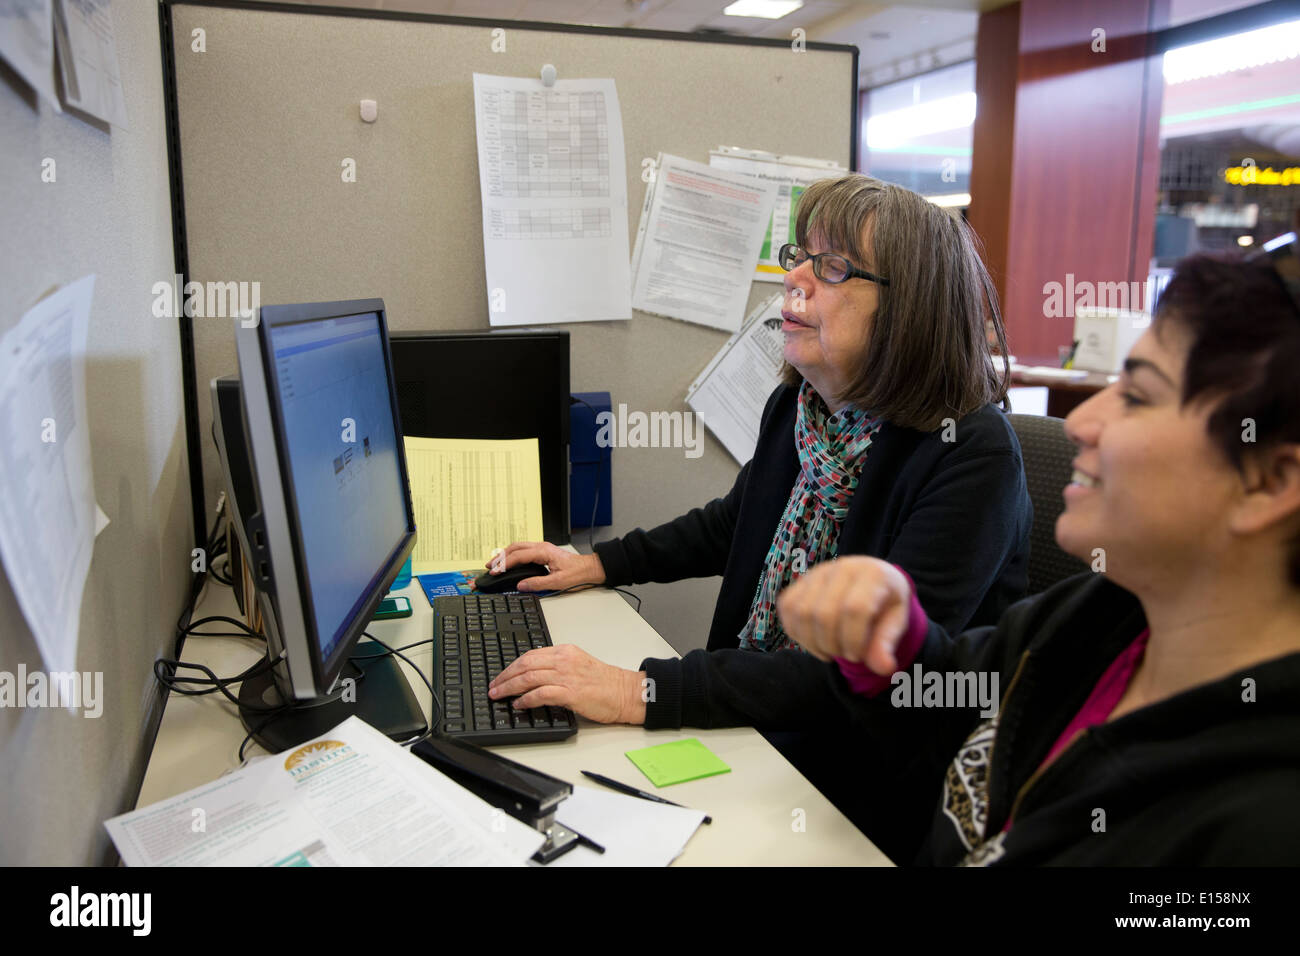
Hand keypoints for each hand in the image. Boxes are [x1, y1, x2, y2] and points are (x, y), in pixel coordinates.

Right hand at [487, 541, 604, 592]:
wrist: (590, 568)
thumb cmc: (578, 573)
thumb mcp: (558, 582)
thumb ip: (537, 584)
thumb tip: (521, 585)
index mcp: (543, 552)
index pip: (518, 556)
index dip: (504, 564)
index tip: (495, 571)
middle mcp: (541, 547)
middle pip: (515, 547)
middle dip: (500, 556)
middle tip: (489, 566)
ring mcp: (542, 548)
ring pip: (518, 547)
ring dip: (506, 554)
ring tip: (495, 564)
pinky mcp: (544, 552)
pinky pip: (524, 550)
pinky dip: (513, 555)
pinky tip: (509, 562)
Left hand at [488, 645, 646, 723]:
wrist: (625, 692)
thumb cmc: (605, 683)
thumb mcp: (579, 665)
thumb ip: (558, 667)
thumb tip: (533, 679)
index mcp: (565, 651)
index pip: (531, 655)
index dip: (512, 666)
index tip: (502, 676)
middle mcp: (564, 660)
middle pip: (525, 664)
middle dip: (505, 676)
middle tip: (494, 687)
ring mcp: (567, 676)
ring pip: (529, 677)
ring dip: (509, 687)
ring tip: (499, 696)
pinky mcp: (570, 693)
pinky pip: (541, 694)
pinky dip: (526, 699)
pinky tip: (519, 704)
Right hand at [776, 556, 911, 674]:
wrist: (871, 580)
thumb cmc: (884, 604)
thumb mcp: (896, 622)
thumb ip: (887, 644)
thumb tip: (883, 668)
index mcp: (872, 574)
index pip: (855, 609)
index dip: (854, 640)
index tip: (859, 656)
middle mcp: (842, 567)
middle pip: (823, 614)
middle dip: (832, 645)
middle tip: (845, 654)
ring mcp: (817, 573)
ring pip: (800, 613)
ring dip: (813, 643)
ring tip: (831, 650)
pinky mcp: (799, 581)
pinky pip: (786, 609)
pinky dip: (797, 634)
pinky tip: (816, 642)